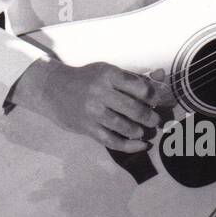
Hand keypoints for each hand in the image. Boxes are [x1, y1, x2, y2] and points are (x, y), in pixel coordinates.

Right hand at [7, 58, 162, 151]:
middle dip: (150, 118)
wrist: (53, 88)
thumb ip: (134, 77)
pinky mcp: (87, 128)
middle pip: (134, 109)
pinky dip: (130, 146)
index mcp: (109, 74)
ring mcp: (93, 112)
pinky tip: (141, 145)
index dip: (155, 97)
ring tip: (144, 130)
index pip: (140, 88)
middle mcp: (100, 92)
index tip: (159, 102)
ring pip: (124, 126)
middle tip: (156, 121)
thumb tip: (162, 79)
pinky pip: (112, 141)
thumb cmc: (87, 79)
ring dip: (140, 131)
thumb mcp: (108, 71)